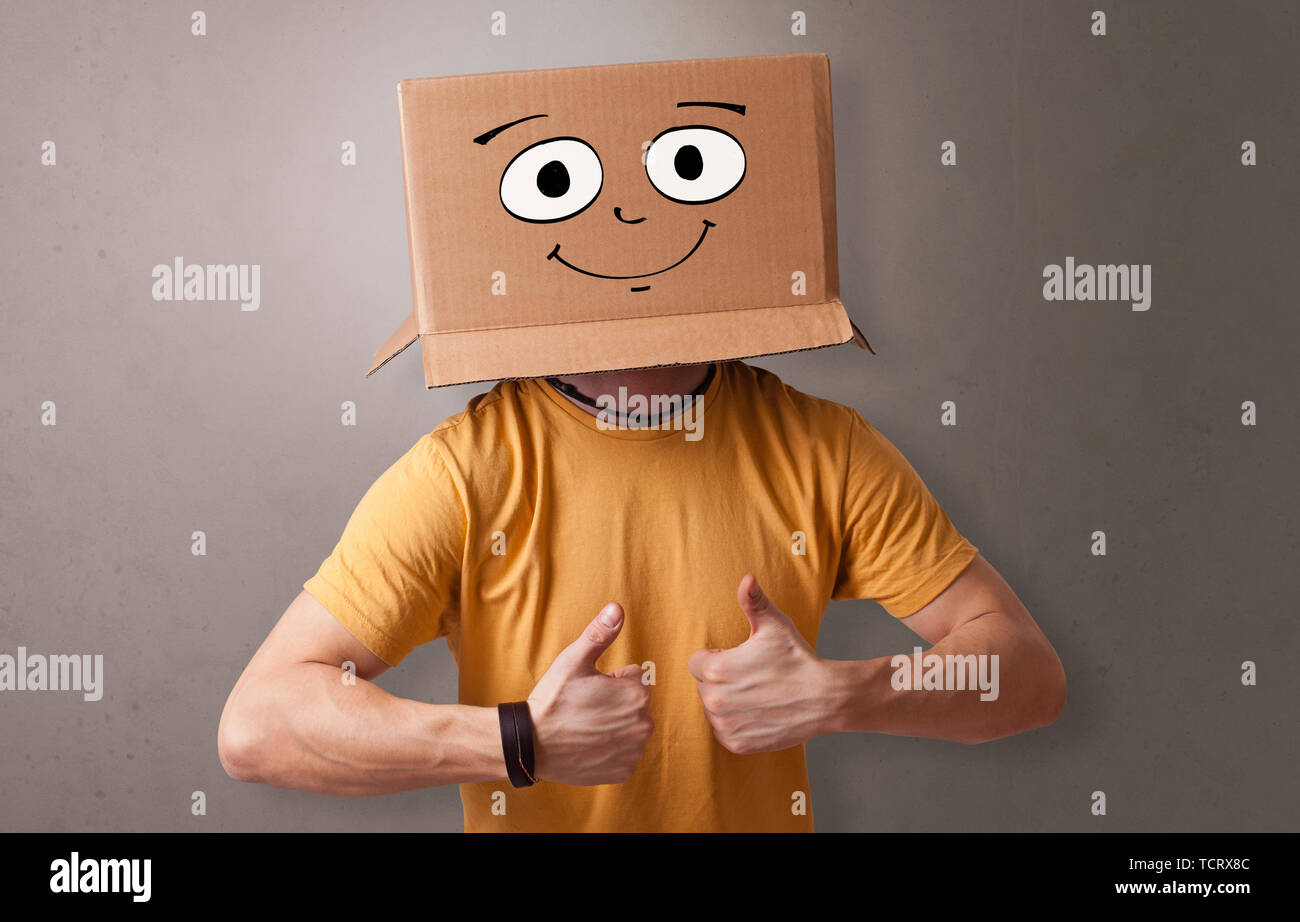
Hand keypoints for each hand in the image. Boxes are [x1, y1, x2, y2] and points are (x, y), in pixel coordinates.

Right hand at [526, 603, 652, 784]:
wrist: (532, 745)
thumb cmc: (553, 700)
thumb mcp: (574, 660)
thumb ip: (600, 633)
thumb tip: (617, 608)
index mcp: (637, 695)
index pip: (634, 677)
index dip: (610, 680)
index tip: (589, 690)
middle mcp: (643, 725)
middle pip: (634, 703)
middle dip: (615, 702)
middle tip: (585, 708)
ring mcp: (634, 751)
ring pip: (630, 728)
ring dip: (614, 726)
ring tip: (585, 727)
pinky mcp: (624, 772)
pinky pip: (624, 753)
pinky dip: (610, 750)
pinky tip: (589, 745)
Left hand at [688, 574, 832, 754]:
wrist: (825, 698)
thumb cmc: (797, 659)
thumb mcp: (773, 625)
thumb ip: (753, 601)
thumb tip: (747, 578)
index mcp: (715, 670)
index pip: (697, 662)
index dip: (718, 658)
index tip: (741, 660)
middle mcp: (714, 700)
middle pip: (704, 686)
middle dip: (722, 680)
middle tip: (753, 677)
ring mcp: (725, 725)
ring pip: (713, 709)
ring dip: (728, 703)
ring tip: (758, 694)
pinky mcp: (737, 744)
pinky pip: (725, 731)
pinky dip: (738, 724)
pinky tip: (759, 713)